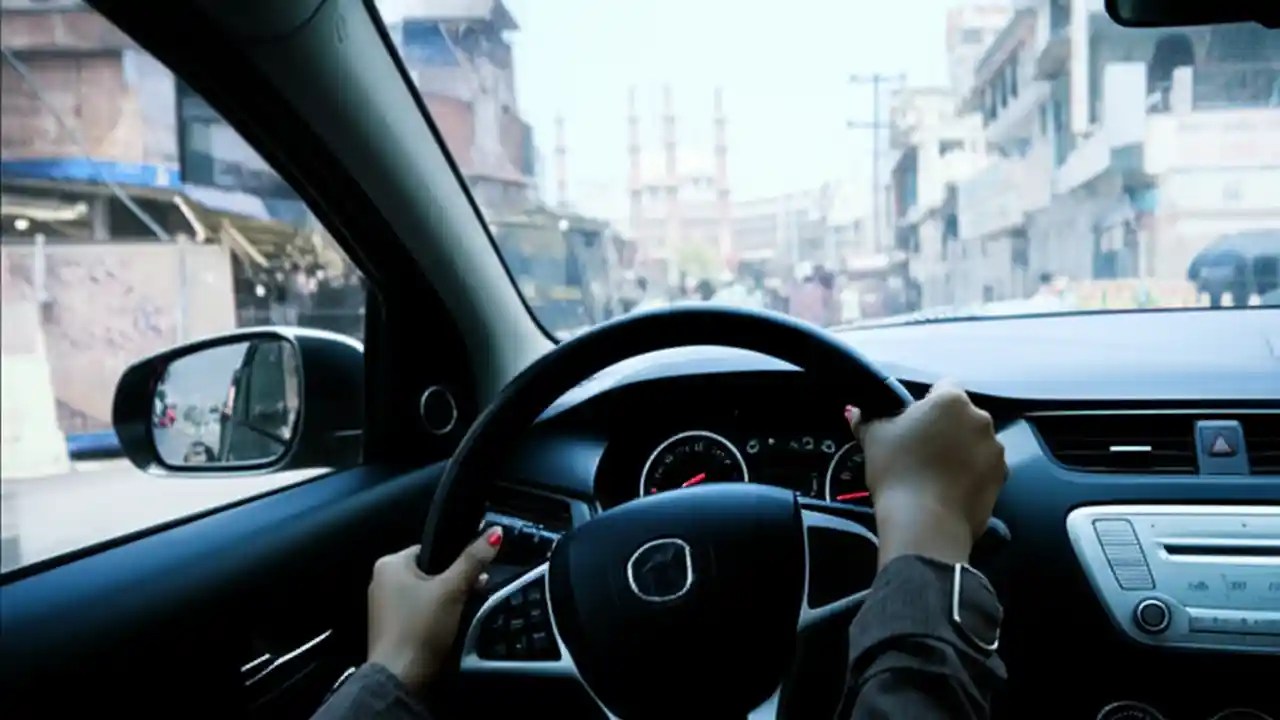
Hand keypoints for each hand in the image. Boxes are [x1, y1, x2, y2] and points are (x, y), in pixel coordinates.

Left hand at [367, 527, 502, 691]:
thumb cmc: (421, 626)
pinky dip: (434, 615)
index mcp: (389, 563)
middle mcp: (381, 580)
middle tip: (475, 593)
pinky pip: (418, 611)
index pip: (431, 548)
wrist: (400, 678)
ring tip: (465, 611)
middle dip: (455, 581)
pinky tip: (448, 626)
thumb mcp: (452, 590)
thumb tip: (495, 531)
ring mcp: (384, 606)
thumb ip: (473, 560)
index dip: (457, 558)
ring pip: (426, 593)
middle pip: (430, 571)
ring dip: (448, 600)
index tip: (477, 574)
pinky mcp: (390, 627)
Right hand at [846, 379, 1005, 567]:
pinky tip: (951, 490)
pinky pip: (985, 468)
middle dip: (947, 428)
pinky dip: (973, 474)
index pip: (943, 386)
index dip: (927, 403)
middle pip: (962, 416)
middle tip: (923, 450)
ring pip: (975, 442)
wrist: (925, 522)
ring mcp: (996, 450)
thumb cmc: (897, 471)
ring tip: (938, 474)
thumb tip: (854, 413)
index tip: (914, 423)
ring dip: (962, 451)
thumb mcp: (874, 440)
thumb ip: (866, 421)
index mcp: (951, 401)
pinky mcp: (1002, 479)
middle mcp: (980, 419)